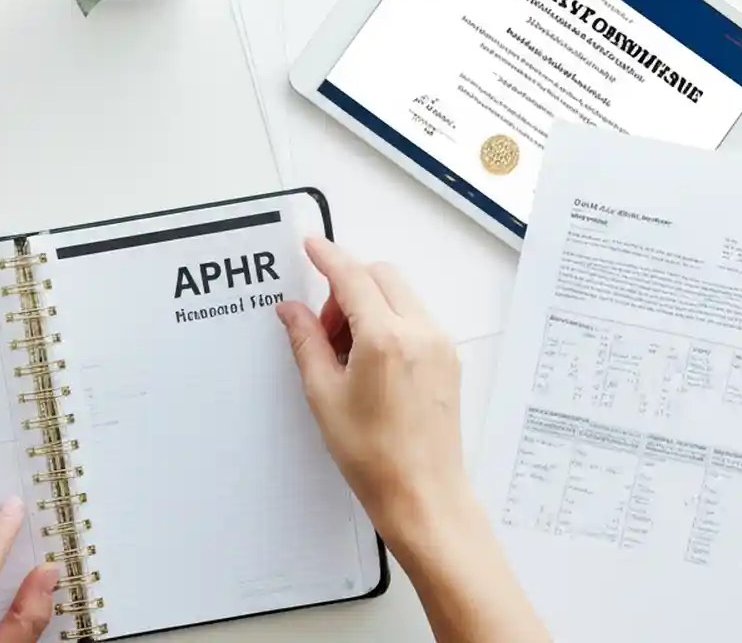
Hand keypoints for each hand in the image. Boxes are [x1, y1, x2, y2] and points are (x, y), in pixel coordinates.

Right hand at [276, 238, 467, 545]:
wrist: (423, 495)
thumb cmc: (373, 456)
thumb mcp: (324, 396)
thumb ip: (306, 343)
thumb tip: (292, 310)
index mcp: (386, 338)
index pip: (352, 277)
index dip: (327, 257)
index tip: (311, 246)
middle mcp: (420, 332)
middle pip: (381, 276)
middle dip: (347, 287)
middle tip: (325, 329)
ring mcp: (440, 344)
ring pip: (400, 295)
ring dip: (369, 304)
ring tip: (346, 354)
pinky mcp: (449, 359)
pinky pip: (416, 318)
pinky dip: (390, 322)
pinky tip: (370, 363)